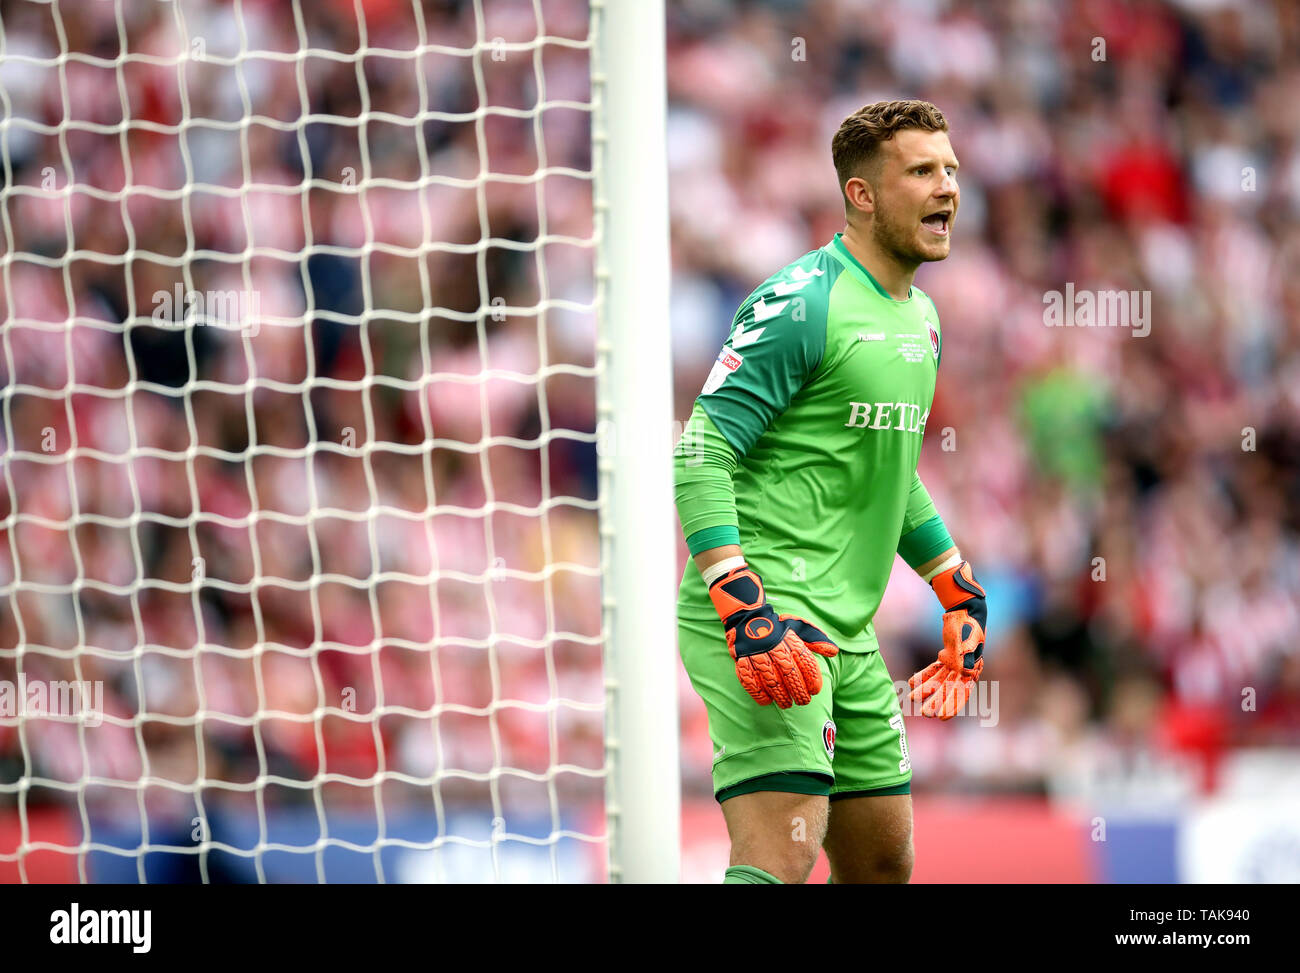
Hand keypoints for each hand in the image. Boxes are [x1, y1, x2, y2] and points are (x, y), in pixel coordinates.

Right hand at [708, 564, 838, 707]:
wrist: (748, 617)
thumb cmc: (778, 627)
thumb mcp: (800, 628)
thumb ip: (817, 640)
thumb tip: (834, 652)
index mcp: (791, 641)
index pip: (806, 664)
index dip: (813, 679)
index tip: (815, 690)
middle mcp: (775, 648)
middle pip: (790, 676)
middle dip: (799, 692)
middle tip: (803, 701)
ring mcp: (758, 655)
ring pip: (772, 682)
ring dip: (781, 696)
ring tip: (787, 704)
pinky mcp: (743, 661)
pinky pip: (751, 682)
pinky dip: (759, 694)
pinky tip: (767, 701)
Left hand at [908, 561, 985, 719]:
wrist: (966, 610)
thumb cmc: (967, 625)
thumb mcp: (965, 641)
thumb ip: (962, 655)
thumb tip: (958, 668)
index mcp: (972, 669)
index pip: (962, 692)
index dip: (952, 705)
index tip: (942, 717)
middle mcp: (965, 669)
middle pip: (948, 690)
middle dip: (936, 702)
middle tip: (925, 713)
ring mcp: (955, 663)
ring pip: (939, 681)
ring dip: (927, 690)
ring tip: (912, 699)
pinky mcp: (947, 656)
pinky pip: (934, 669)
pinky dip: (924, 676)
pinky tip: (912, 682)